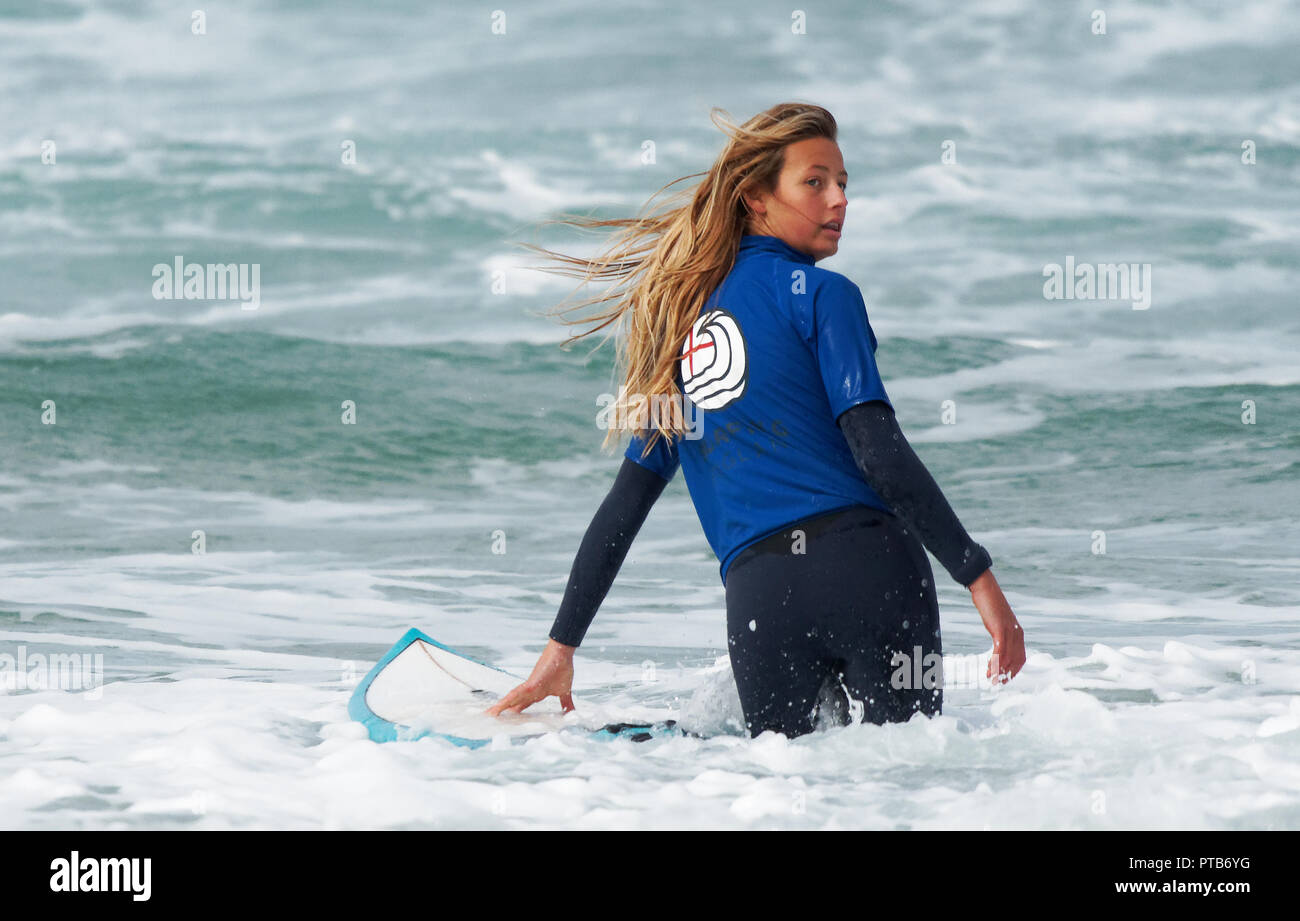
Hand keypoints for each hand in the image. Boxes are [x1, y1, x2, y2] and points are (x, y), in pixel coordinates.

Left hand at [485, 639, 575, 716]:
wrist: (562, 654)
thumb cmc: (562, 669)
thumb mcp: (565, 692)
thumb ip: (566, 704)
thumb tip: (571, 713)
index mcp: (537, 694)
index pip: (522, 706)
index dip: (514, 714)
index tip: (506, 722)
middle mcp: (530, 692)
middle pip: (513, 704)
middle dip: (503, 713)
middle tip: (491, 720)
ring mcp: (530, 688)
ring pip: (511, 700)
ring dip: (501, 707)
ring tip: (490, 714)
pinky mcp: (531, 684)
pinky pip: (517, 694)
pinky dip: (508, 700)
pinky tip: (499, 706)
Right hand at [968, 569, 1025, 684]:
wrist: (985, 588)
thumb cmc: (989, 603)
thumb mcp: (998, 621)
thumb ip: (1000, 632)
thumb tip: (998, 643)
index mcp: (1018, 632)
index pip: (1021, 657)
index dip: (1014, 671)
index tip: (1005, 679)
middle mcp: (1017, 633)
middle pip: (1016, 660)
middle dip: (1006, 674)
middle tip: (996, 683)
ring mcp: (1009, 631)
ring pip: (1008, 658)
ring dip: (999, 671)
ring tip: (990, 679)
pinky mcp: (1000, 629)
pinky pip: (1000, 650)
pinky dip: (995, 662)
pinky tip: (989, 668)